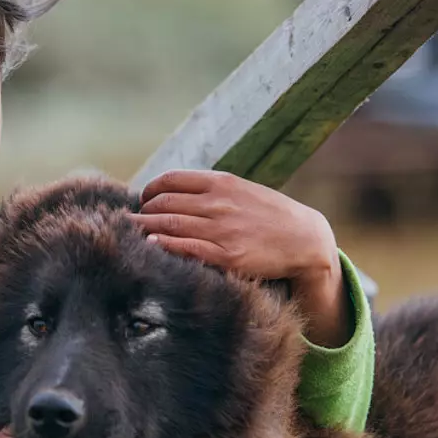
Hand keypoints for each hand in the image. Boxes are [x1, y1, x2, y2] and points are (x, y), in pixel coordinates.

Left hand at [129, 169, 352, 347]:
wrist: (305, 239)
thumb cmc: (270, 215)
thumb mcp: (242, 190)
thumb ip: (211, 189)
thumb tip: (173, 192)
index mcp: (221, 183)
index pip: (170, 180)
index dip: (150, 190)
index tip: (143, 200)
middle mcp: (219, 203)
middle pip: (164, 204)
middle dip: (143, 212)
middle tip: (133, 221)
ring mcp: (222, 230)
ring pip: (169, 226)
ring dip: (144, 229)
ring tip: (132, 233)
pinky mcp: (228, 256)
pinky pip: (186, 249)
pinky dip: (164, 246)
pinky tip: (151, 245)